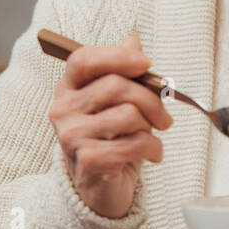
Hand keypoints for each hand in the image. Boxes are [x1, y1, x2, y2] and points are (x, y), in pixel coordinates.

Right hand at [48, 33, 173, 218]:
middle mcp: (63, 110)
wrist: (100, 188)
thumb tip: (133, 40)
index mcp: (69, 89)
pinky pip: (132, 143)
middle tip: (165, 117)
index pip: (84, 60)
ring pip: (127, 115)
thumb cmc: (112, 139)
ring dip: (152, 128)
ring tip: (153, 138)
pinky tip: (152, 154)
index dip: (116, 56)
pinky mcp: (87, 160)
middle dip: (152, 99)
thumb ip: (124, 73)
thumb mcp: (119, 103)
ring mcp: (71, 136)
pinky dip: (152, 148)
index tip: (147, 63)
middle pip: (115, 85)